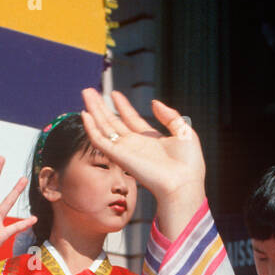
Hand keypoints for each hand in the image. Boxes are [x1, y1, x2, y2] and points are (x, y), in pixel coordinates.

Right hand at [78, 88, 205, 238]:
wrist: (183, 183)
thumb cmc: (188, 164)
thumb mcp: (184, 132)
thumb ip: (170, 116)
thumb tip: (154, 102)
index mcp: (151, 140)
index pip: (132, 120)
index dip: (123, 106)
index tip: (115, 94)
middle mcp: (135, 145)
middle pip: (113, 122)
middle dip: (102, 106)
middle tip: (90, 91)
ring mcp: (126, 151)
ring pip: (104, 127)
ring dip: (94, 110)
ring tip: (86, 93)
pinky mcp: (119, 157)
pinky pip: (100, 141)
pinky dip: (91, 128)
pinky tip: (85, 114)